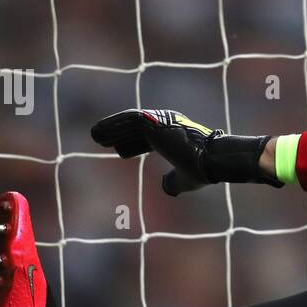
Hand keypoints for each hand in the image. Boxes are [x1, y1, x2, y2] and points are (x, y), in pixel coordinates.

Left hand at [90, 109, 280, 194]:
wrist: (212, 160)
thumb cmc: (202, 170)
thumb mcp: (184, 179)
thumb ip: (174, 181)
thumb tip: (166, 187)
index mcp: (174, 137)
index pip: (149, 138)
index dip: (133, 145)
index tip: (119, 151)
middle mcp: (167, 125)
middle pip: (137, 129)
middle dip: (119, 134)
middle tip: (101, 141)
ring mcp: (160, 121)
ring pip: (129, 122)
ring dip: (111, 128)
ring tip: (95, 135)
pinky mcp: (153, 121)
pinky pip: (127, 120)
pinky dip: (112, 125)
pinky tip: (98, 132)